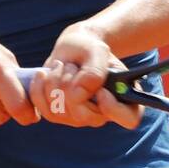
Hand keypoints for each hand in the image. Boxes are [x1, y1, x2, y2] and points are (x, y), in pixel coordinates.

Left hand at [28, 23, 142, 128]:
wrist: (73, 48)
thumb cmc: (90, 49)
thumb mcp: (97, 50)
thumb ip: (94, 71)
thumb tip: (78, 95)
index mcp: (124, 99)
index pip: (128, 119)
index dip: (113, 108)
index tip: (102, 90)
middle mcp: (102, 114)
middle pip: (83, 116)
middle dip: (71, 84)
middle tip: (73, 67)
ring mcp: (79, 118)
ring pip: (60, 110)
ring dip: (55, 81)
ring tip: (62, 67)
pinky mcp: (59, 115)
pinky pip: (44, 109)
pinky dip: (40, 87)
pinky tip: (45, 73)